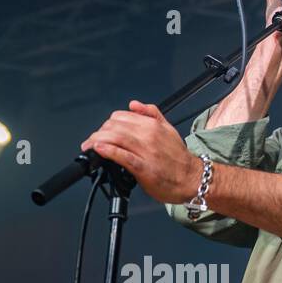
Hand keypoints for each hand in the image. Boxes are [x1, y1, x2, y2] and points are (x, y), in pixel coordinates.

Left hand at [80, 101, 203, 204]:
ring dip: (97, 140)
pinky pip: (122, 156)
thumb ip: (151, 114)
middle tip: (92, 141)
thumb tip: (134, 104)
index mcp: (152, 125)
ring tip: (89, 146)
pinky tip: (99, 150)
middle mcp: (148, 135)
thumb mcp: (168, 129)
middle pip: (114, 126)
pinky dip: (108, 151)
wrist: (192, 178)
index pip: (120, 116)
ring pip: (116, 138)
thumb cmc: (178, 158)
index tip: (102, 132)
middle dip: (99, 132)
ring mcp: (146, 151)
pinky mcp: (143, 168)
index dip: (107, 124)